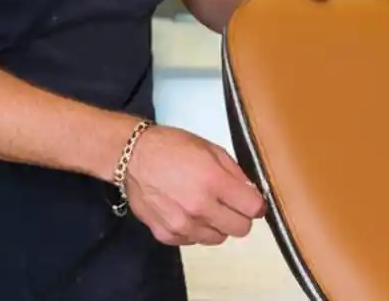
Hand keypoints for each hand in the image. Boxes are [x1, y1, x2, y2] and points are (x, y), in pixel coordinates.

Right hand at [123, 125, 265, 245]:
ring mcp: (182, 225)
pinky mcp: (166, 235)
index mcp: (214, 182)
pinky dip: (194, 230)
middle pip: (240, 229)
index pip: (253, 209)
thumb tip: (252, 194)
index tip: (251, 201)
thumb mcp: (211, 149)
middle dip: (240, 217)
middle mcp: (200, 208)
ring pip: (218, 238)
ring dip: (216, 225)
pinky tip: (184, 211)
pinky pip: (193, 241)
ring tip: (203, 206)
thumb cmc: (174, 147)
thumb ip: (235, 173)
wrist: (132, 156)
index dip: (256, 205)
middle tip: (229, 204)